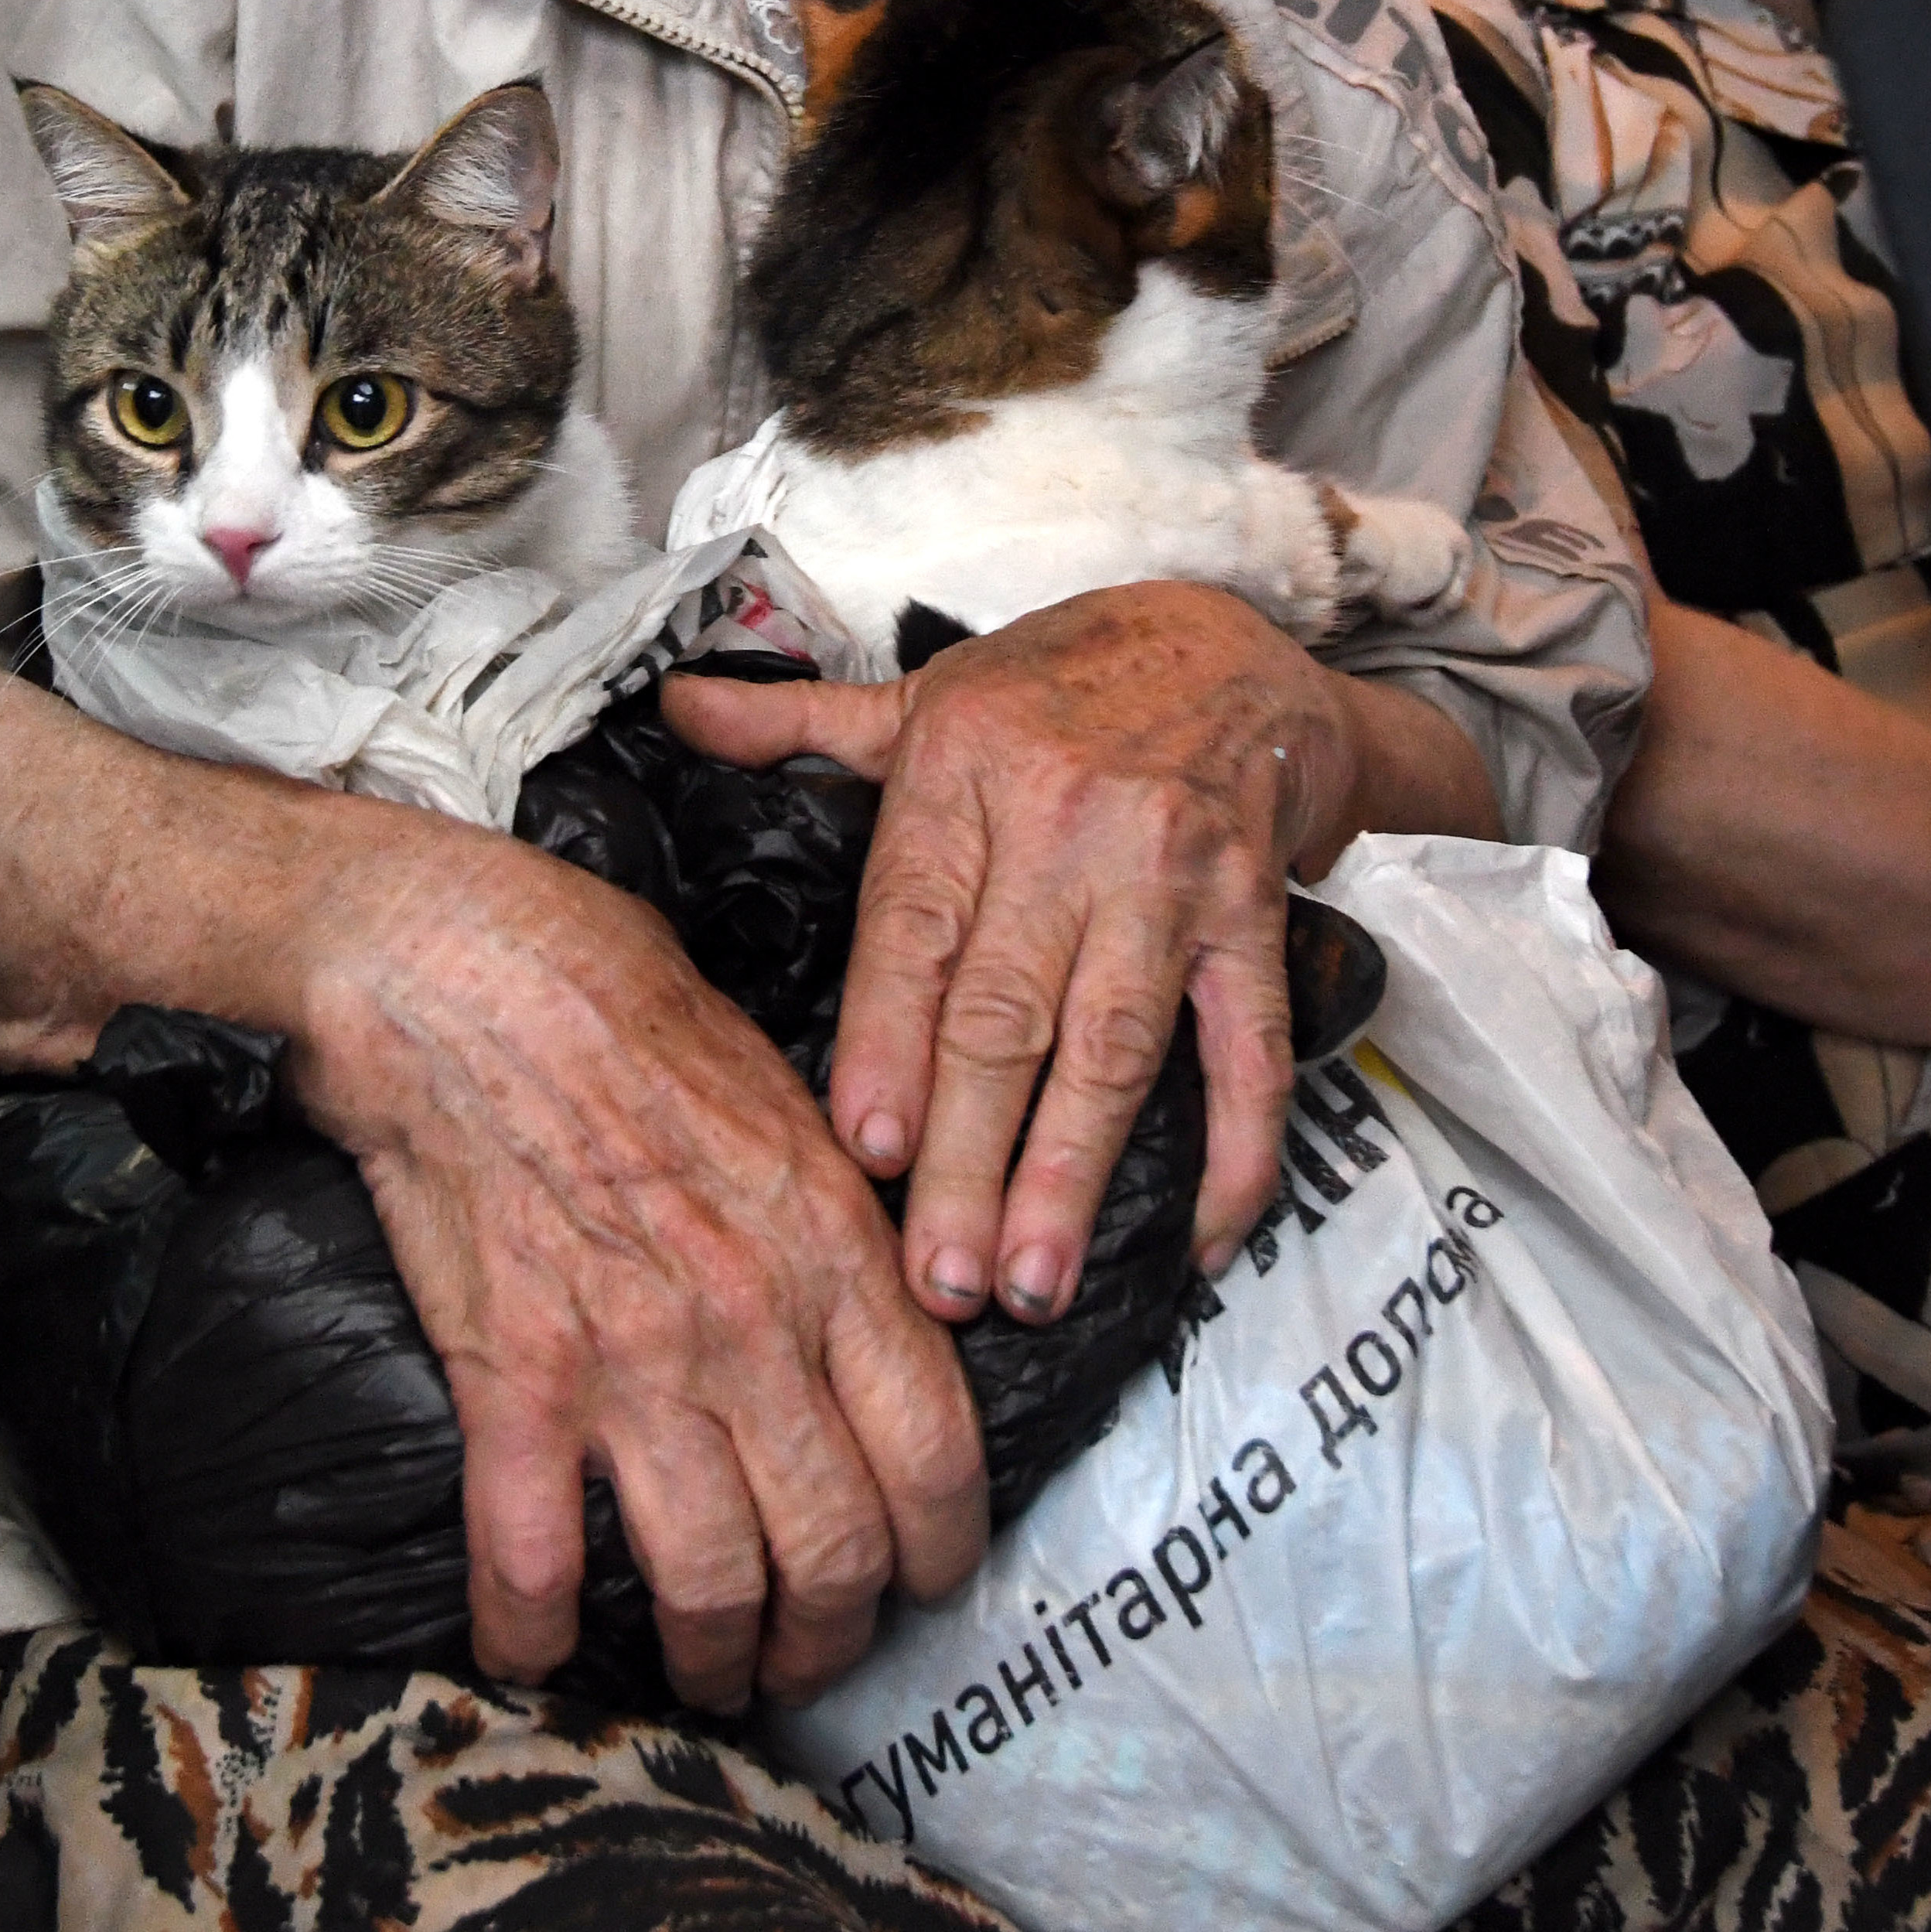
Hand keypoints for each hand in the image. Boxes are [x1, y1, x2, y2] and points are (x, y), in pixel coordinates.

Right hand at [283, 830, 985, 1712]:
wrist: (456, 967)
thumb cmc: (617, 1002)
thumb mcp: (783, 1094)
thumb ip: (838, 1219)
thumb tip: (886, 1311)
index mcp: (832, 1245)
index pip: (935, 1450)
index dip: (940, 1550)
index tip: (921, 1580)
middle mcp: (750, 1320)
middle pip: (835, 1545)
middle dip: (831, 1634)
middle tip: (807, 1656)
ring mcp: (629, 1357)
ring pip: (710, 1578)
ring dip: (714, 1656)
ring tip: (704, 1674)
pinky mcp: (509, 1377)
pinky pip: (532, 1558)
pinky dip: (533, 1635)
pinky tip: (531, 1658)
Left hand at [659, 583, 1346, 1334]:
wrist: (1236, 645)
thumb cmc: (1059, 684)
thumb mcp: (925, 693)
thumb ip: (802, 724)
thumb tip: (676, 711)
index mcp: (966, 772)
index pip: (917, 927)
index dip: (890, 1042)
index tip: (866, 1149)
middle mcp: (1069, 826)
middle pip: (1008, 1014)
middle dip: (970, 1157)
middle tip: (940, 1279)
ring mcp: (1171, 879)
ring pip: (1115, 1046)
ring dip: (1073, 1175)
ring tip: (1033, 1286)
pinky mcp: (1254, 919)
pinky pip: (1250, 1048)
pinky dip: (1237, 1149)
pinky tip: (1203, 1241)